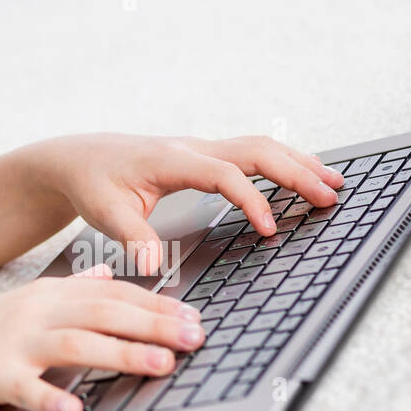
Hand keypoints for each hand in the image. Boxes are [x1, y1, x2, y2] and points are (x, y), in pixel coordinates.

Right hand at [0, 263, 206, 410]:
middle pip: (102, 312)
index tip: (194, 316)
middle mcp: (34, 313)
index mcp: (48, 295)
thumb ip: (69, 288)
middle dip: (152, 323)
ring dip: (119, 353)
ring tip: (159, 365)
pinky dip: (52, 397)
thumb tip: (106, 272)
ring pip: (74, 344)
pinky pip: (26, 387)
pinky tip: (78, 410)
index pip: (111, 293)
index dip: (156, 304)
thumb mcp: (26, 302)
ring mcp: (13, 344)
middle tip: (194, 335)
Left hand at [35, 133, 344, 276]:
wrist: (77, 158)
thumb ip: (131, 236)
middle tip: (330, 197)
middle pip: (254, 151)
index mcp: (170, 160)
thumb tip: (151, 264)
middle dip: (295, 172)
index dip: (251, 200)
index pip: (223, 174)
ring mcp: (199, 149)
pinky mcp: (202, 156)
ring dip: (296, 162)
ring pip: (257, 146)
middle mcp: (190, 148)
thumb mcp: (104, 212)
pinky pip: (248, 153)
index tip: (270, 231)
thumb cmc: (92, 182)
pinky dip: (280, 162)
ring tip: (333, 183)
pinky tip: (301, 176)